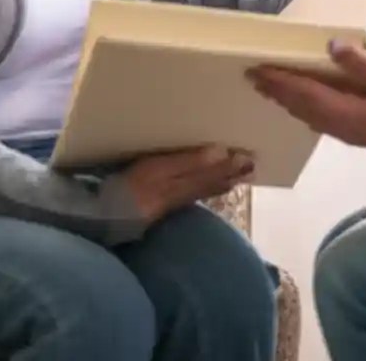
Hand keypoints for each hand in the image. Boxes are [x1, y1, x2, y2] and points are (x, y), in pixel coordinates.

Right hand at [123, 146, 253, 224]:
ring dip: (224, 181)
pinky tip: (210, 188)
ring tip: (240, 176)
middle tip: (253, 166)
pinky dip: (209, 188)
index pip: (216, 171)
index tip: (250, 155)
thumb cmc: (136, 186)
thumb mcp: (162, 168)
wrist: (112, 213)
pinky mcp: (166, 202)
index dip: (232, 164)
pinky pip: (196, 193)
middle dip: (233, 174)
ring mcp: (177, 198)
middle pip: (215, 182)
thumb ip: (191, 161)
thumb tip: (222, 152)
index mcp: (189, 180)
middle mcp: (187, 190)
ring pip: (207, 189)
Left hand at [249, 40, 365, 152]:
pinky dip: (304, 109)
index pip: (302, 93)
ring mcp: (347, 134)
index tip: (256, 68)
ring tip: (269, 89)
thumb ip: (360, 64)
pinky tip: (305, 104)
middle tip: (252, 77)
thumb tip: (331, 45)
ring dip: (287, 101)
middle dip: (275, 92)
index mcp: (344, 113)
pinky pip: (319, 121)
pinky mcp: (355, 135)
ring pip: (306, 116)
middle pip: (298, 107)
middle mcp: (339, 127)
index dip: (278, 80)